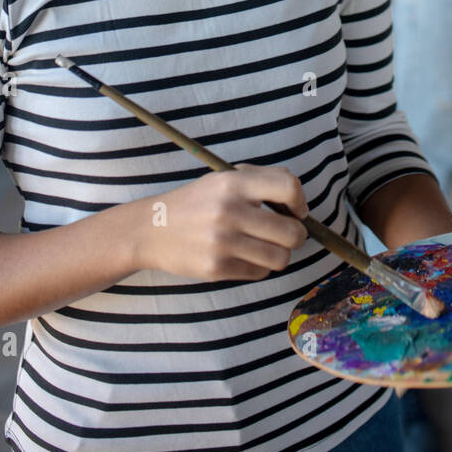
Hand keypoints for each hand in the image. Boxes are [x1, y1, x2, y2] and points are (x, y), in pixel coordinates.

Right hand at [132, 164, 308, 281]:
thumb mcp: (222, 178)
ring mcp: (223, 242)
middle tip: (285, 234)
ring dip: (278, 254)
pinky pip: (260, 273)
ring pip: (281, 258)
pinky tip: (244, 256)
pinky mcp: (216, 268)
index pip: (288, 187)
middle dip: (295, 235)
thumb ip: (260, 180)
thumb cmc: (196, 202)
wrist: (151, 229)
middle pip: (292, 233)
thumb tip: (297, 200)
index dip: (301, 201)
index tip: (297, 211)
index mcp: (233, 183)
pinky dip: (258, 267)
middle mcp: (229, 211)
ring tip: (264, 247)